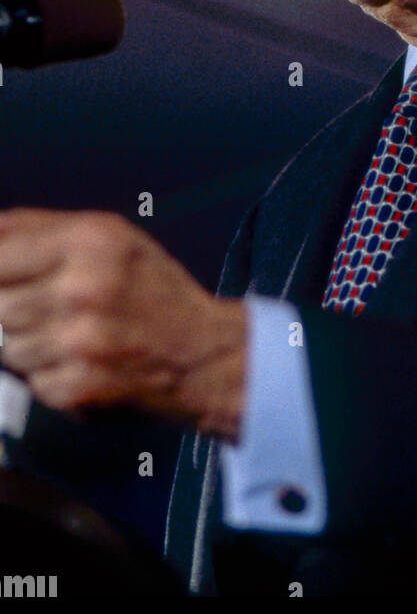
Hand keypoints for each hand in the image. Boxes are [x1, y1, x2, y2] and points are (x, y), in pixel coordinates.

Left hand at [0, 208, 245, 440]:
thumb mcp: (109, 236)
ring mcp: (77, 342)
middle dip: (13, 307)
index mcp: (88, 242)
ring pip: (9, 346)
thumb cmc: (150, 285)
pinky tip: (78, 363)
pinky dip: (48, 375)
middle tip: (47, 308)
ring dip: (29, 344)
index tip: (7, 277)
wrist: (200, 352)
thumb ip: (39, 228)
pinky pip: (31, 380)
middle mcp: (81, 289)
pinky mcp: (76, 386)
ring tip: (67, 336)